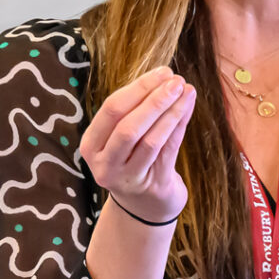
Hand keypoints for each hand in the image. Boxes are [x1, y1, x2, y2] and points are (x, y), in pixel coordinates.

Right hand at [80, 66, 196, 223]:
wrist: (144, 206)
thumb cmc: (134, 160)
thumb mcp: (123, 138)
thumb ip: (134, 111)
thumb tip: (163, 78)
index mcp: (91, 145)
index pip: (112, 110)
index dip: (138, 88)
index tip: (162, 72)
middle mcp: (104, 163)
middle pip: (128, 126)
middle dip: (154, 99)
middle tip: (176, 81)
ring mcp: (127, 178)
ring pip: (150, 140)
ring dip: (170, 111)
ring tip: (186, 91)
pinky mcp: (152, 186)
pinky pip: (167, 150)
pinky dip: (179, 126)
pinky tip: (187, 109)